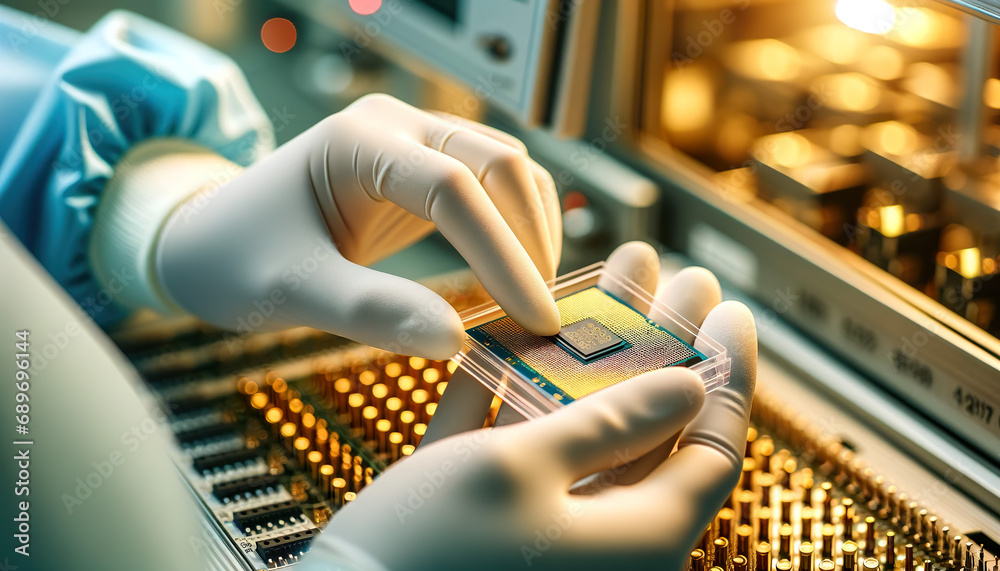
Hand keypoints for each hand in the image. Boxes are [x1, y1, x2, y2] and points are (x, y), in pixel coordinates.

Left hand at [155, 94, 560, 358]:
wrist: (212, 238)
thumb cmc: (237, 259)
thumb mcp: (290, 289)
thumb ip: (369, 311)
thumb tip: (458, 343)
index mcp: (356, 141)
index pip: (454, 187)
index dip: (503, 255)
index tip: (532, 319)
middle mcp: (394, 126)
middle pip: (498, 163)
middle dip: (529, 241)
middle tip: (542, 319)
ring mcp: (414, 141)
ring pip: (508, 170)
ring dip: (531, 232)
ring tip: (532, 302)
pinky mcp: (425, 169)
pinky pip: (493, 188)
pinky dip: (516, 229)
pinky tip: (514, 277)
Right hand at [299, 241, 757, 569]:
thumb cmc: (428, 553)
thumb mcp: (524, 471)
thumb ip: (609, 424)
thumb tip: (689, 388)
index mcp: (638, 539)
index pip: (713, 448)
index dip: (728, 373)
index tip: (729, 308)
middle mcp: (602, 539)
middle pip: (652, 429)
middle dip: (661, 343)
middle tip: (673, 276)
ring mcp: (545, 529)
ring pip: (587, 430)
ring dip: (593, 355)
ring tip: (609, 279)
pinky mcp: (492, 522)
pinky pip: (525, 450)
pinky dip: (526, 395)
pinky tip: (522, 334)